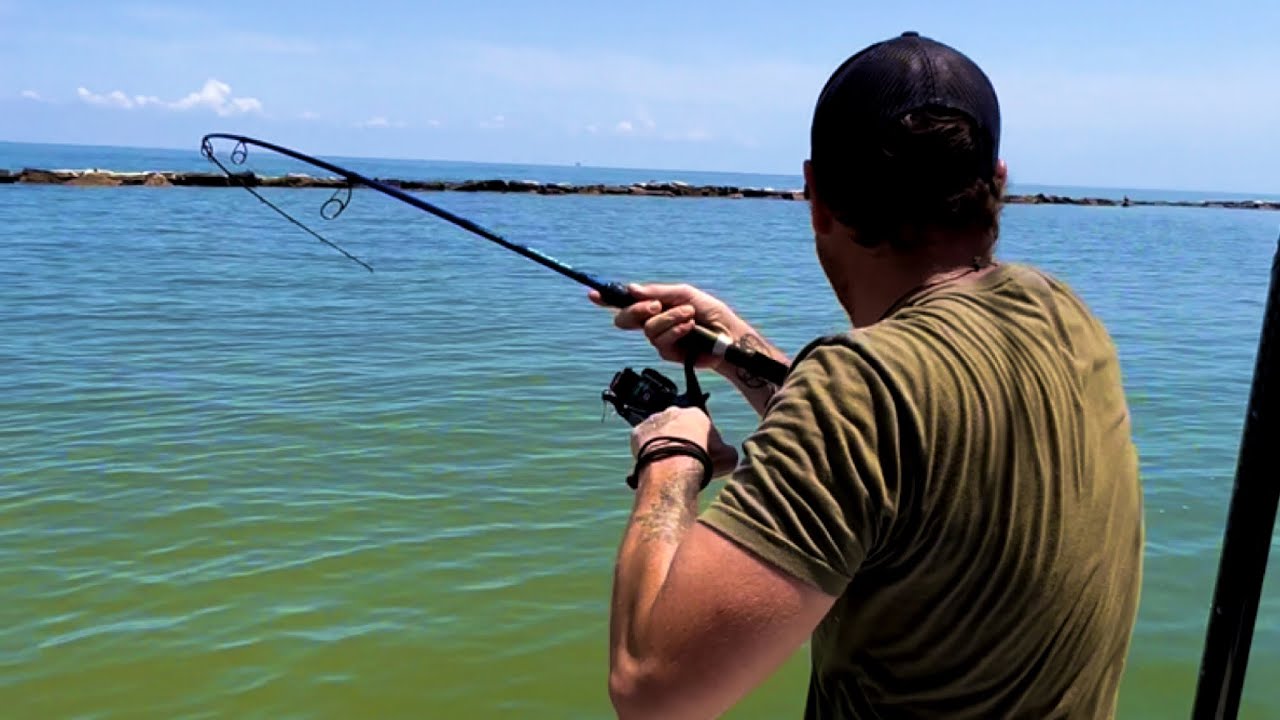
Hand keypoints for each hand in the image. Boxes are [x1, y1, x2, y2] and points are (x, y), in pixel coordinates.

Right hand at [588, 282, 747, 371]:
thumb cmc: (710, 313)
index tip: (593, 294)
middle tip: (654, 306)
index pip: (625, 302)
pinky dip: (676, 330)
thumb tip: (632, 289)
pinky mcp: (668, 354)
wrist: (728, 334)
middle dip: (637, 311)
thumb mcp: (685, 295)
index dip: (607, 299)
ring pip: (648, 329)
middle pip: (625, 319)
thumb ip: (658, 292)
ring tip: (688, 315)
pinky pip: (661, 341)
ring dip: (669, 319)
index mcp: (654, 306)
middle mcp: (652, 323)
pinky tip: (690, 328)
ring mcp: (659, 340)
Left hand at [630, 406, 738, 479]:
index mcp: (695, 413)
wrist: (673, 466)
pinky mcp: (638, 432)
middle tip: (680, 459)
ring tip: (665, 463)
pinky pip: (642, 440)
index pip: (699, 424)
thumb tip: (728, 454)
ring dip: (661, 443)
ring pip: (658, 431)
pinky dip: (645, 449)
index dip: (700, 441)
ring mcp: (653, 420)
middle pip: (677, 426)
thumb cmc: (702, 460)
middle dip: (679, 439)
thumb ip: (728, 452)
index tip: (699, 455)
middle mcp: (673, 411)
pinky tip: (651, 463)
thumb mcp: (727, 458)